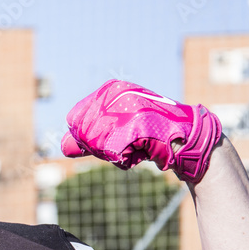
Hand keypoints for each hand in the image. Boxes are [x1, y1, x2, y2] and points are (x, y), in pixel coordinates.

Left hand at [60, 79, 221, 182]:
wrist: (185, 138)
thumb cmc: (149, 134)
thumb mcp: (115, 132)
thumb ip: (87, 139)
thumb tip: (63, 147)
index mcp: (109, 90)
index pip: (74, 120)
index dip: (86, 138)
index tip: (106, 140)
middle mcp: (117, 94)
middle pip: (83, 134)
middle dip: (100, 147)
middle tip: (124, 145)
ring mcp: (127, 108)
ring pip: (97, 145)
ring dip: (114, 154)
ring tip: (134, 146)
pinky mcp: (136, 125)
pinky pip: (113, 153)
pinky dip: (125, 159)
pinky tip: (140, 152)